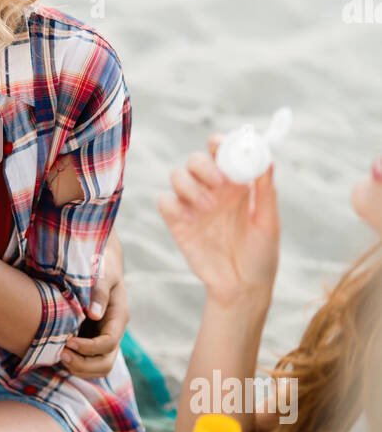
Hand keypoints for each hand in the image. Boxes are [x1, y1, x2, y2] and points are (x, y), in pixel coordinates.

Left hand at [60, 236, 128, 377]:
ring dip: (78, 368)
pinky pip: (86, 362)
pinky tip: (57, 353)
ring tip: (58, 356)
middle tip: (61, 355)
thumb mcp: (103, 274)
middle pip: (105, 363)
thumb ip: (99, 291)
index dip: (89, 348)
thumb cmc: (99, 266)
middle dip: (83, 364)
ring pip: (97, 368)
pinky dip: (73, 364)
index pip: (108, 343)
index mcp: (118, 317)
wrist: (98, 264)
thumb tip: (94, 314)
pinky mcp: (91, 341)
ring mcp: (103, 339)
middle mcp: (113, 332)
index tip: (69, 342)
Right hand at [156, 136, 278, 306]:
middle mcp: (212, 191)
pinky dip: (171, 202)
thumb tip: (268, 159)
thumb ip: (266, 191)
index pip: (222, 152)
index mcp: (236, 184)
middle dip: (205, 165)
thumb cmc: (261, 255)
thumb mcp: (268, 222)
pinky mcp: (177, 223)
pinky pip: (164, 201)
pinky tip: (190, 217)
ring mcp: (193, 206)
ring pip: (177, 176)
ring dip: (191, 185)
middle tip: (221, 182)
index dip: (220, 142)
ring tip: (210, 208)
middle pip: (196, 159)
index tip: (223, 146)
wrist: (241, 289)